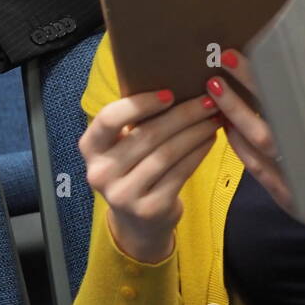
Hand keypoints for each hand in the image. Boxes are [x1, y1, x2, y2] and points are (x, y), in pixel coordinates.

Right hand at [80, 88, 220, 262]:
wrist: (137, 222)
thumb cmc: (133, 167)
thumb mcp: (123, 145)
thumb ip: (135, 120)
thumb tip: (177, 82)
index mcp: (90, 148)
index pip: (108, 119)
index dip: (139, 104)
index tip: (169, 93)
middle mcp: (101, 172)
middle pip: (147, 135)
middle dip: (183, 114)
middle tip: (209, 100)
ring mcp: (123, 194)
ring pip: (167, 153)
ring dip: (195, 132)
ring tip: (214, 117)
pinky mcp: (149, 209)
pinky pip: (180, 173)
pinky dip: (198, 152)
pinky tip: (209, 139)